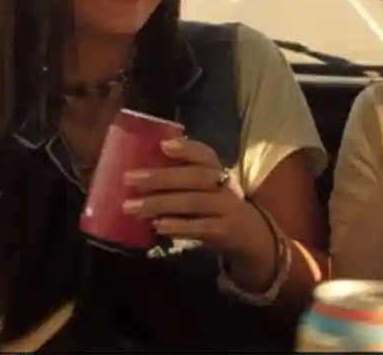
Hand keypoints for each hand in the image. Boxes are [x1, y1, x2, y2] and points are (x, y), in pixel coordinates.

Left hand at [124, 137, 278, 288]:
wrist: (253, 237)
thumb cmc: (217, 207)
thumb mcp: (207, 188)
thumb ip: (182, 176)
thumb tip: (141, 168)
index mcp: (217, 171)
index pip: (205, 154)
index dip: (186, 148)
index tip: (162, 145)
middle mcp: (223, 186)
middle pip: (194, 177)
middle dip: (160, 178)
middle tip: (130, 179)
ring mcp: (226, 209)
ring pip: (193, 202)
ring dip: (160, 204)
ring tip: (132, 207)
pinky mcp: (224, 232)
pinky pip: (200, 227)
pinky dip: (178, 226)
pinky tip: (157, 226)